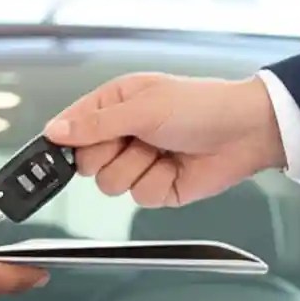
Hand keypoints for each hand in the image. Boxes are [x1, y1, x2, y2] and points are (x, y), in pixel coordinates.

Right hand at [43, 73, 284, 206]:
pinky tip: (175, 165)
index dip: (67, 138)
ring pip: (110, 184)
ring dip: (137, 167)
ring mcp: (139, 162)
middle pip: (86, 162)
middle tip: (134, 139)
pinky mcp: (157, 187)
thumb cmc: (200, 106)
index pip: (72, 125)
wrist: (244, 133)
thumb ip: (95, 123)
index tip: (59, 148)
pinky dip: (158, 182)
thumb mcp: (143, 107)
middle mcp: (124, 134)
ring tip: (161, 150)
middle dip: (110, 153)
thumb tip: (55, 130)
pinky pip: (139, 196)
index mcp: (116, 104)